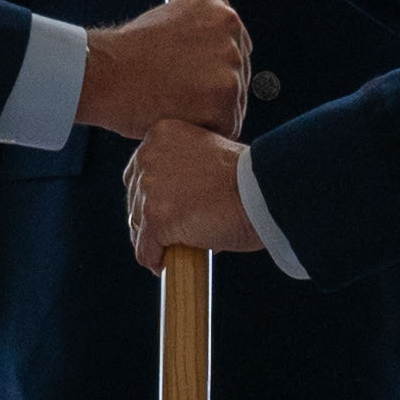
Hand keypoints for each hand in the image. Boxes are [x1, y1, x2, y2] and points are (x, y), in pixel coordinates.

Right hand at [76, 0, 248, 138]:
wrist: (104, 73)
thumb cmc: (126, 53)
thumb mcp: (168, 18)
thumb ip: (200, 30)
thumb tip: (217, 52)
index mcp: (218, 6)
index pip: (232, 47)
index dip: (206, 69)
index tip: (180, 75)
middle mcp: (230, 27)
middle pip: (236, 73)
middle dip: (211, 89)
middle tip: (174, 92)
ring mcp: (230, 62)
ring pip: (233, 101)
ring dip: (208, 111)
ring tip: (173, 104)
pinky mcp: (224, 97)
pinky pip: (226, 126)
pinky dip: (205, 130)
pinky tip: (178, 119)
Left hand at [125, 123, 262, 268]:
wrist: (265, 192)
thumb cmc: (249, 179)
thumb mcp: (207, 156)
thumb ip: (181, 169)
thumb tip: (168, 202)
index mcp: (161, 134)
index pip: (140, 173)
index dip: (155, 197)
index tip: (173, 211)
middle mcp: (148, 156)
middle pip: (134, 200)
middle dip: (153, 219)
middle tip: (180, 232)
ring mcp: (150, 188)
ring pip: (138, 227)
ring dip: (157, 241)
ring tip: (181, 246)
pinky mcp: (156, 218)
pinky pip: (146, 251)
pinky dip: (156, 261)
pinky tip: (170, 264)